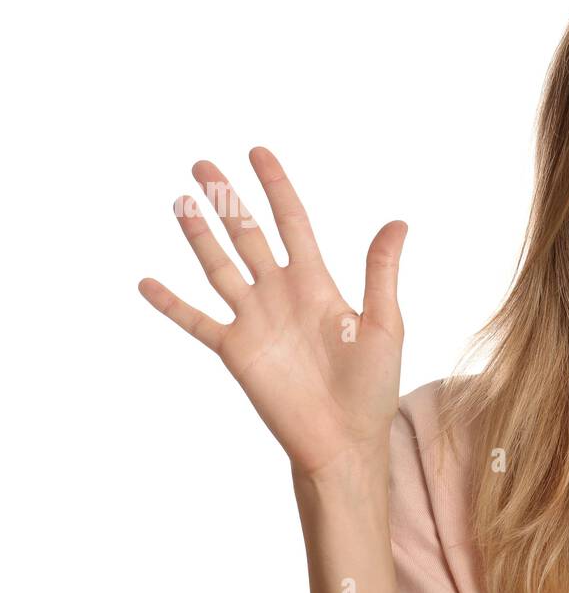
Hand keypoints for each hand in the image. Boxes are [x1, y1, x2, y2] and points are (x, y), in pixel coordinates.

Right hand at [138, 146, 406, 478]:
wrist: (345, 439)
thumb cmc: (372, 386)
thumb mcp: (383, 324)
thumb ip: (380, 272)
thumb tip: (397, 222)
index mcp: (317, 284)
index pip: (293, 223)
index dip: (276, 188)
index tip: (258, 153)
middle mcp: (281, 295)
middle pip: (248, 236)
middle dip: (227, 201)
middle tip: (203, 164)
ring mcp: (255, 321)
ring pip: (219, 267)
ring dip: (199, 236)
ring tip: (179, 201)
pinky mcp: (235, 351)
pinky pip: (197, 321)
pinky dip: (171, 304)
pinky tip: (147, 282)